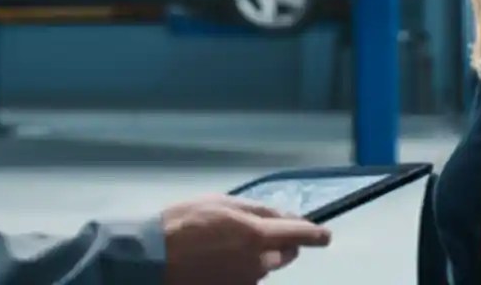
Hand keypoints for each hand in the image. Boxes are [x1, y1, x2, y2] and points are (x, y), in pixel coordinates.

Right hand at [160, 195, 331, 284]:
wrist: (154, 258)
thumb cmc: (185, 224)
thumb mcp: (222, 203)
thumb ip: (258, 210)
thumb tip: (284, 216)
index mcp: (258, 235)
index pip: (300, 234)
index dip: (316, 234)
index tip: (325, 235)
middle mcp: (258, 263)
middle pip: (286, 254)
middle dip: (284, 243)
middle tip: (262, 232)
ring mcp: (246, 281)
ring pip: (266, 267)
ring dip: (259, 256)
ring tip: (227, 245)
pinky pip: (249, 279)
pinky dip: (243, 269)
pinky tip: (220, 261)